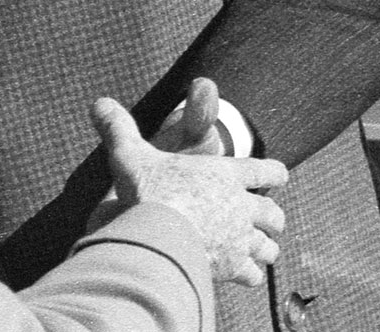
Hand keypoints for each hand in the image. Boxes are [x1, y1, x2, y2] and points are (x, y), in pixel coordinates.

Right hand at [93, 87, 286, 286]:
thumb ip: (120, 129)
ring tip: (263, 252)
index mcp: (228, 173)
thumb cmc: (146, 191)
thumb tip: (99, 103)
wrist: (153, 237)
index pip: (267, 171)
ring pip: (268, 246)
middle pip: (273, 213)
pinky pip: (252, 274)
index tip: (279, 176)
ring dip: (266, 248)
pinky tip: (245, 276)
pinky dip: (250, 274)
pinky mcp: (232, 267)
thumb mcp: (132, 155)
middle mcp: (241, 205)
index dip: (275, 173)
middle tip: (272, 222)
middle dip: (273, 218)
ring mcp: (240, 238)